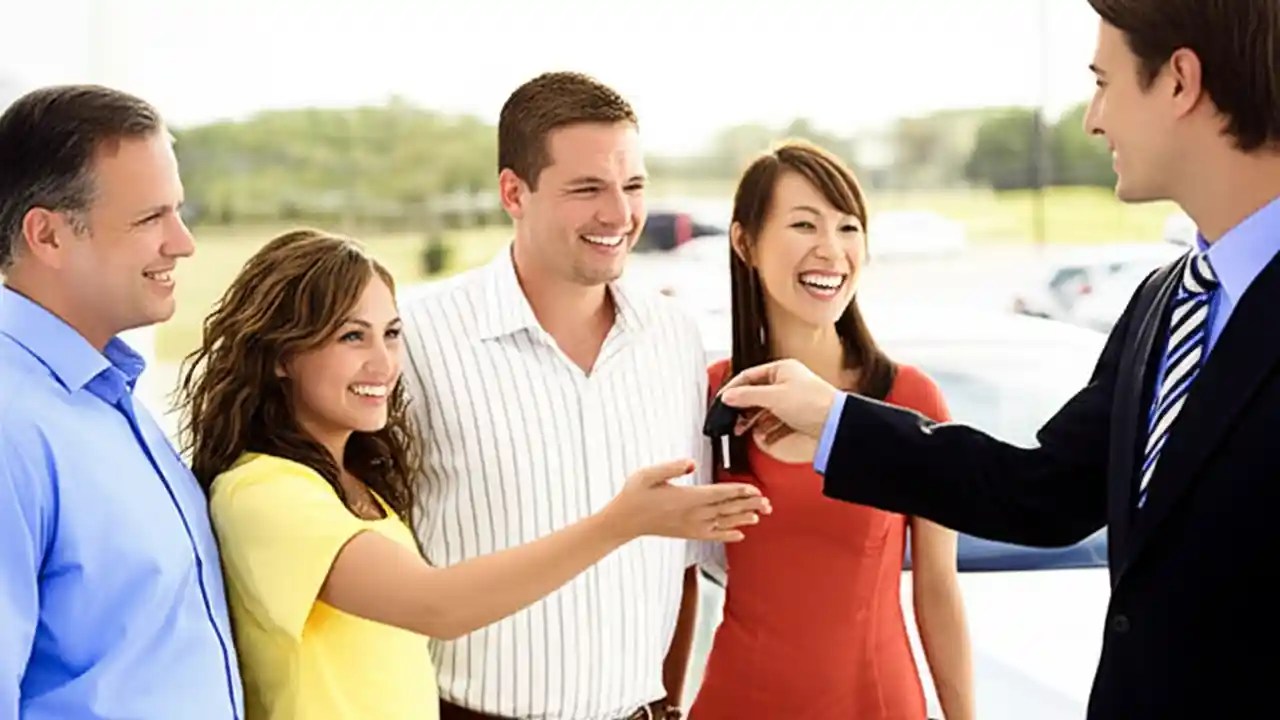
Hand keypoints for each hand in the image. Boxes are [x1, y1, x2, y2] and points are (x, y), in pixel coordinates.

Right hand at [601, 459, 771, 541]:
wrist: (625, 521)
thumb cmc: (635, 494)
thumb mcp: (648, 474)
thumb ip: (671, 466)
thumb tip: (691, 462)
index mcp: (687, 497)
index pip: (720, 494)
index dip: (740, 491)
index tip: (756, 489)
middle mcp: (693, 514)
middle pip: (727, 508)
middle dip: (749, 505)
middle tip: (768, 502)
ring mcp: (692, 526)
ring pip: (724, 522)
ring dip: (744, 518)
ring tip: (761, 515)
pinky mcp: (688, 534)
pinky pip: (714, 536)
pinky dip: (729, 535)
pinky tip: (740, 534)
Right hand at [718, 359, 839, 439]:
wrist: (836, 425)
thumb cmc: (812, 402)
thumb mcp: (773, 397)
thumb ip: (747, 396)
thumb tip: (727, 397)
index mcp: (781, 369)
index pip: (748, 376)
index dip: (733, 389)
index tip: (722, 402)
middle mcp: (786, 383)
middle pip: (755, 394)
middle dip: (742, 408)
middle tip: (731, 420)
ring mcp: (791, 400)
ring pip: (764, 410)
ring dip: (752, 421)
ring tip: (742, 430)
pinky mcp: (796, 417)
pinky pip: (775, 423)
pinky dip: (766, 430)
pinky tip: (762, 437)